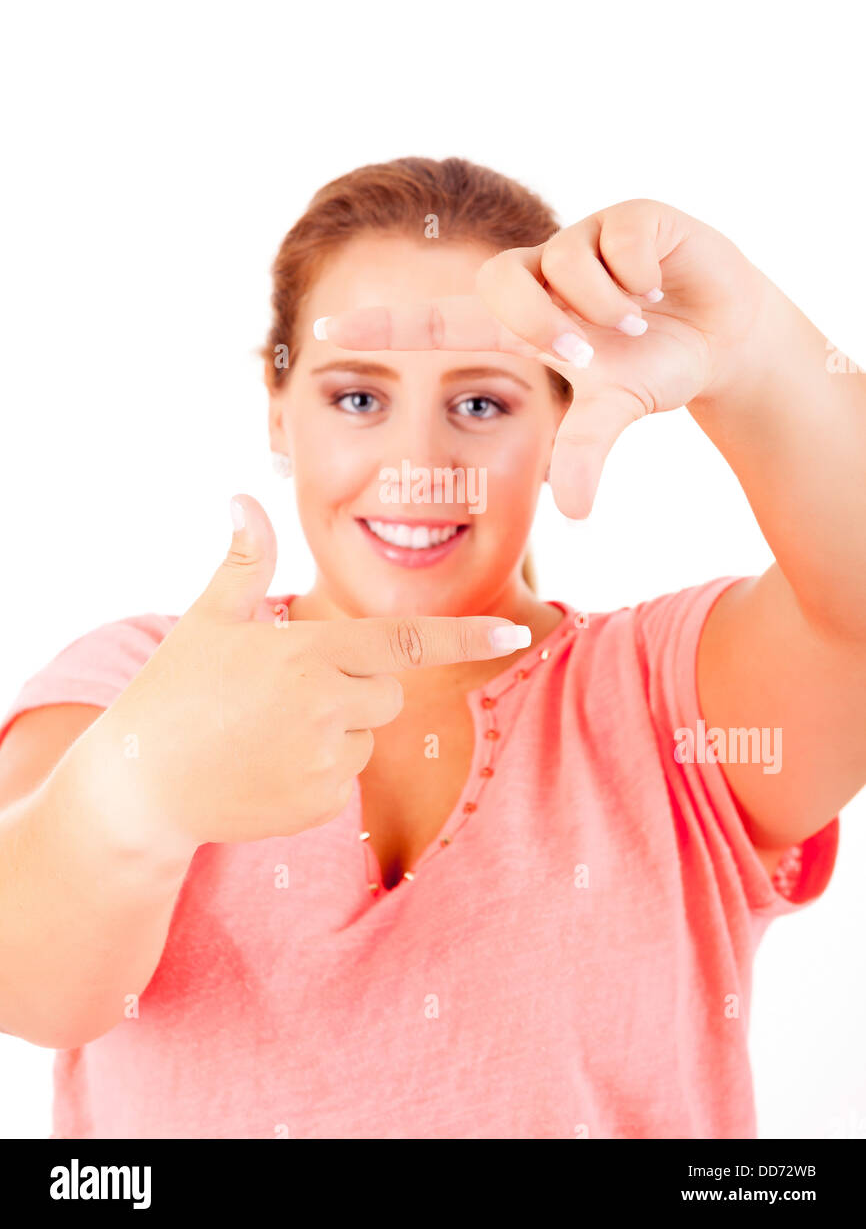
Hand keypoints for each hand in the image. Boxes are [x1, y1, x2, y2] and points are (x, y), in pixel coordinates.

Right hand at [86, 496, 527, 853]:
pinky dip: (313, 776)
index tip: (517, 634)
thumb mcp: (208, 619)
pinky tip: (261, 770)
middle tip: (284, 695)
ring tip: (263, 736)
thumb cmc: (172, 693)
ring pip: (362, 739)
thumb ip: (245, 561)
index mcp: (312, 652)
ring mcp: (326, 762)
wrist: (136, 790)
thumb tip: (243, 496)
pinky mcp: (320, 807)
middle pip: (387, 694)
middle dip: (353, 689)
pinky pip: (341, 782)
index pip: (409, 638)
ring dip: (330, 734)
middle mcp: (329, 707)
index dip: (468, 635)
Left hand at [315, 199, 771, 516]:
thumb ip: (584, 452)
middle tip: (587, 351)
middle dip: (543, 323)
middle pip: (500, 283)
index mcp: (518, 324)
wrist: (727, 337)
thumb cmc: (655, 369)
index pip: (436, 322)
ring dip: (607, 305)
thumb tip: (572, 512)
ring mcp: (581, 242)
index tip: (322, 330)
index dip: (383, 326)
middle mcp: (540, 277)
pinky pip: (617, 236)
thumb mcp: (615, 412)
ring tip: (639, 320)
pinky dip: (642, 272)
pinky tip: (660, 286)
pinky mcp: (630, 215)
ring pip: (565, 258)